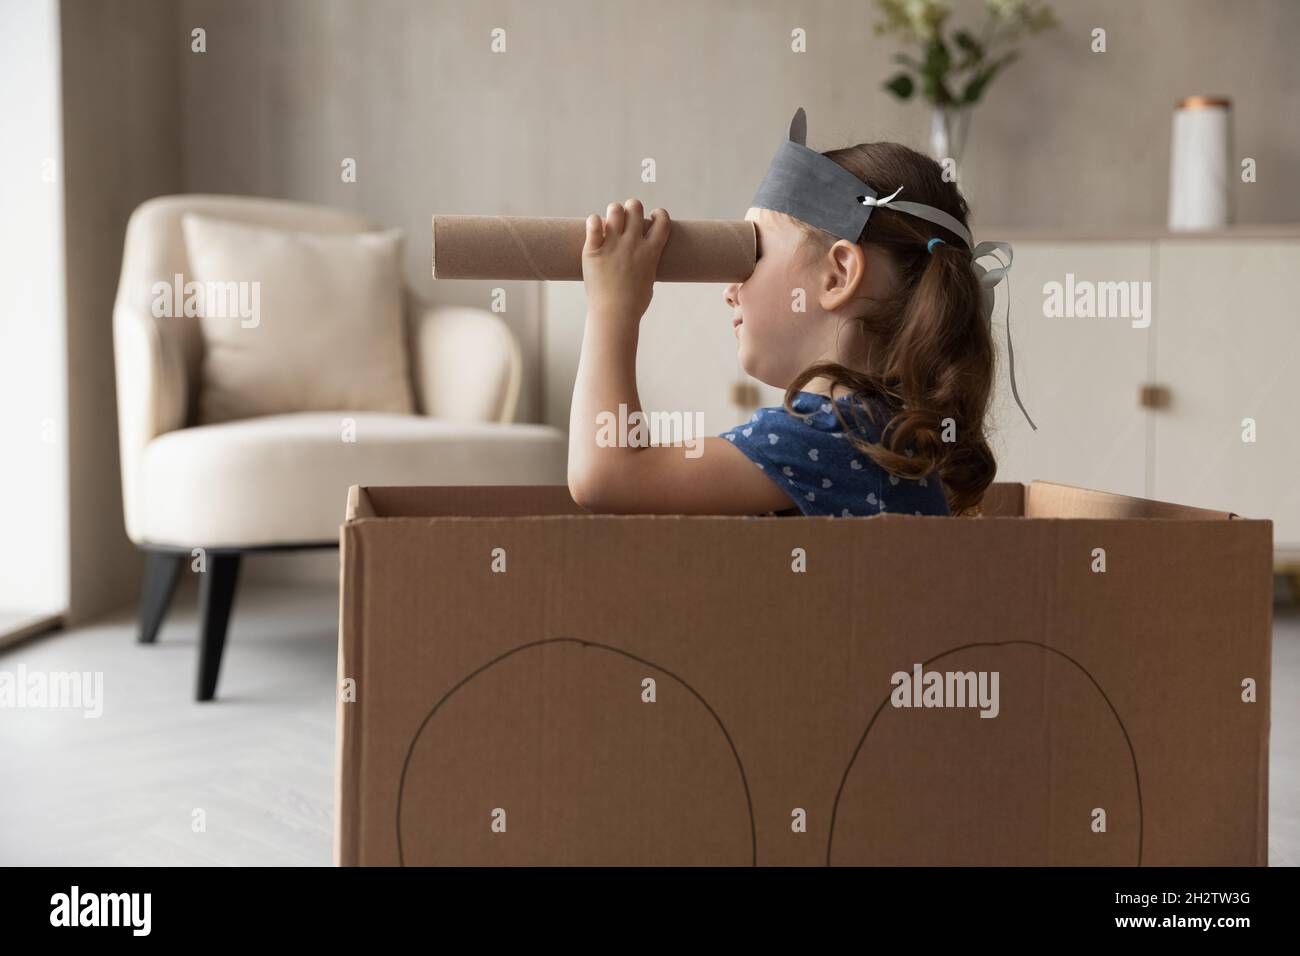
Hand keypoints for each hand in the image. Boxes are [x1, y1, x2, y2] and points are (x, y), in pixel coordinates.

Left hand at [582, 199, 670, 318]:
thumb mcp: (649, 281)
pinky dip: (593, 221)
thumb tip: (645, 260)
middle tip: (626, 219)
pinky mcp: (593, 250)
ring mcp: (613, 245)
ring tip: (610, 222)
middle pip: (635, 207)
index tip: (653, 218)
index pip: (662, 221)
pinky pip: (592, 223)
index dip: (659, 214)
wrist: (614, 314)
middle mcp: (633, 243)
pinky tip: (594, 227)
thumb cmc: (634, 304)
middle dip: (632, 208)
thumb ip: (647, 265)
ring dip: (613, 212)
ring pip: (614, 210)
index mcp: (651, 251)